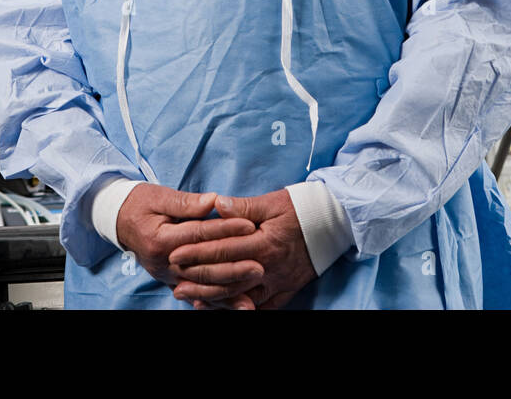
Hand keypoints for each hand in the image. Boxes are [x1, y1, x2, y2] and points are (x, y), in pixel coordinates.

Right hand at [115, 184, 263, 301]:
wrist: (119, 221)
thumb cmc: (141, 204)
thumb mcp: (160, 197)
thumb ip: (187, 202)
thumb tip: (214, 201)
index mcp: (160, 240)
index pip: (199, 235)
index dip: (225, 230)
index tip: (250, 225)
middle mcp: (164, 263)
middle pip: (203, 267)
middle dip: (233, 266)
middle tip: (259, 265)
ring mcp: (167, 276)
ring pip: (202, 286)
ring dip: (229, 288)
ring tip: (253, 286)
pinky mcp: (172, 281)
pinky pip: (198, 293)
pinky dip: (218, 299)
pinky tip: (238, 303)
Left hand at [168, 189, 316, 309]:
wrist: (335, 224)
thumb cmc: (302, 209)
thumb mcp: (273, 201)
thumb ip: (245, 206)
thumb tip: (218, 205)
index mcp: (265, 242)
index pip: (224, 250)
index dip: (197, 253)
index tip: (176, 254)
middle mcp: (270, 267)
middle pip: (228, 277)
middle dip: (198, 279)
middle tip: (175, 280)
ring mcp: (278, 283)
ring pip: (241, 297)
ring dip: (213, 299)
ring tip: (190, 298)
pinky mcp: (286, 292)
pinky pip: (260, 307)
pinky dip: (239, 310)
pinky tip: (221, 309)